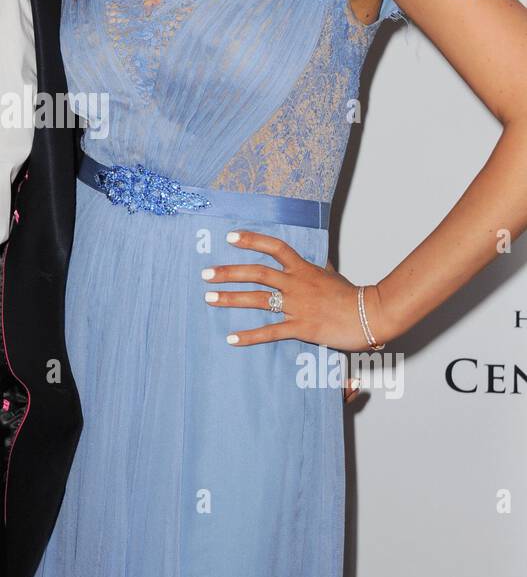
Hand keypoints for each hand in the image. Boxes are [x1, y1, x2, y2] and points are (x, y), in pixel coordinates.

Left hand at [201, 229, 389, 353]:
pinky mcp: (301, 328)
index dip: (252, 240)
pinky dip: (249, 336)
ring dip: (231, 298)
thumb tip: (317, 261)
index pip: (275, 247)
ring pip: (258, 299)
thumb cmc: (353, 296)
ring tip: (209, 298)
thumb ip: (319, 268)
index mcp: (304, 269)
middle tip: (206, 274)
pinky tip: (231, 339)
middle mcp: (297, 284)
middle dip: (229, 273)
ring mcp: (298, 306)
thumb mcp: (333, 275)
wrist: (370, 315)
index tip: (230, 237)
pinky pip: (270, 332)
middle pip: (257, 273)